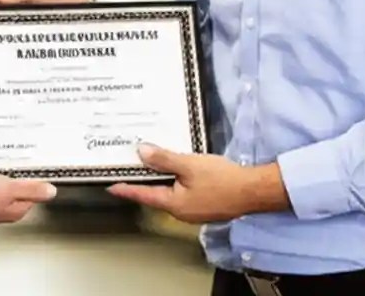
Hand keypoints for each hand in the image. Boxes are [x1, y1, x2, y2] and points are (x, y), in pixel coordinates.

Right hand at [0, 174, 56, 225]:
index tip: (27, 170)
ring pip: (3, 190)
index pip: (33, 193)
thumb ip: (32, 189)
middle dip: (15, 179)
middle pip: (18, 192)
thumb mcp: (10, 188)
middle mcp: (6, 212)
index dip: (30, 179)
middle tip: (8, 170)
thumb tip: (51, 191)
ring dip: (0, 179)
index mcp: (17, 210)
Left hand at [105, 143, 290, 223]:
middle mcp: (182, 212)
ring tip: (152, 167)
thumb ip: (164, 159)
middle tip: (131, 170)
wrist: (254, 190)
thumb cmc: (222, 179)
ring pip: (172, 194)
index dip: (126, 189)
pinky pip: (185, 194)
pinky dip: (178, 182)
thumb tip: (141, 153)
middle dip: (145, 182)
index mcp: (174, 204)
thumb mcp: (189, 165)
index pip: (143, 195)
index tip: (111, 186)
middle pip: (157, 195)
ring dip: (163, 181)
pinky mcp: (207, 207)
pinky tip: (180, 171)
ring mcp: (195, 211)